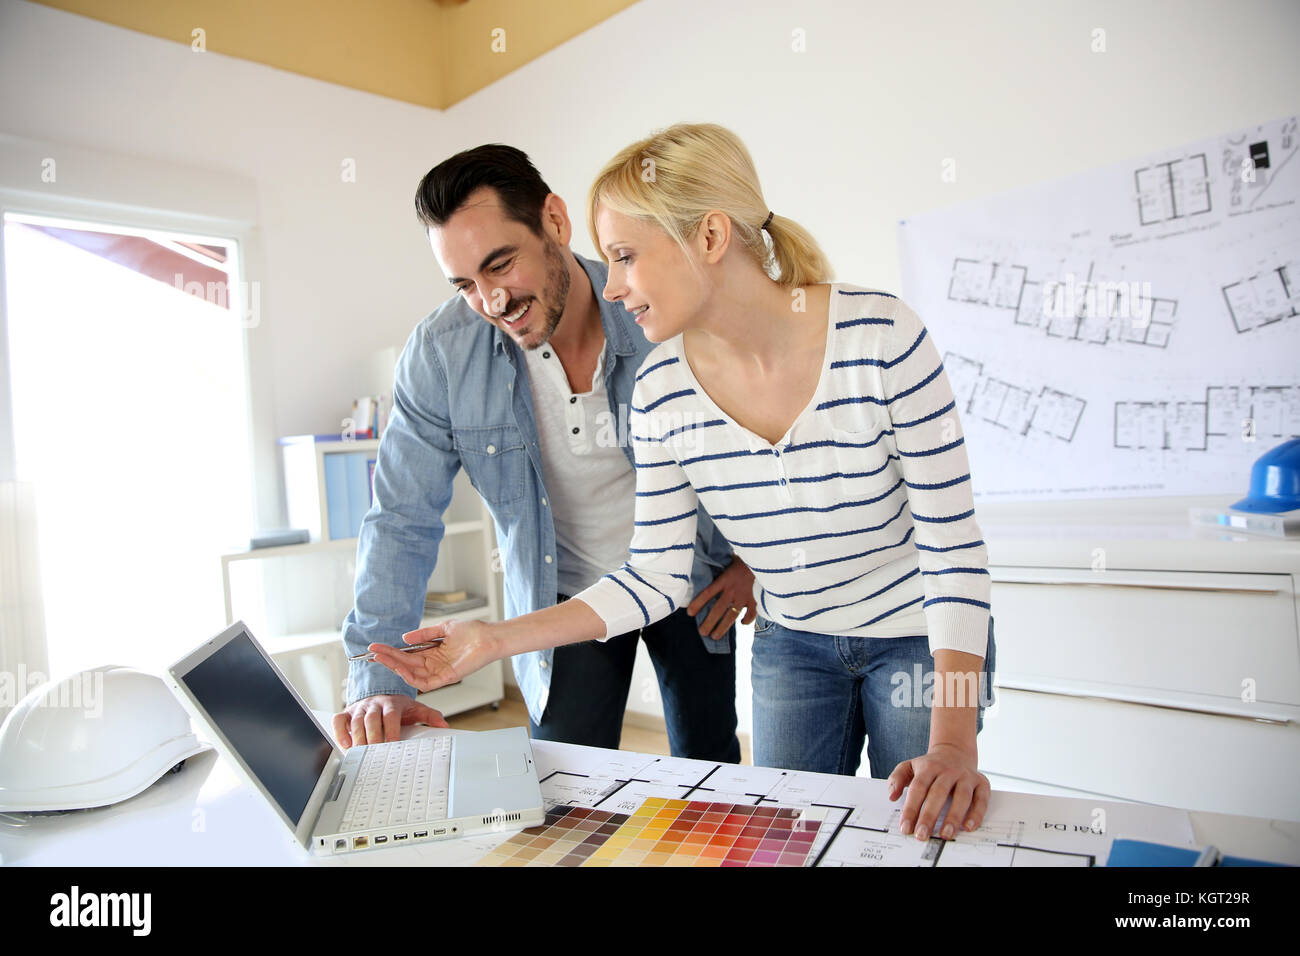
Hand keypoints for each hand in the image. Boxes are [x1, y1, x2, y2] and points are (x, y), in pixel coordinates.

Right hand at [332, 693, 448, 748]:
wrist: (379, 695)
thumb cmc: (396, 707)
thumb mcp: (414, 709)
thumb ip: (429, 716)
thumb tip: (444, 726)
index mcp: (391, 703)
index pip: (390, 716)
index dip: (391, 730)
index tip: (393, 745)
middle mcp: (374, 704)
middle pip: (371, 720)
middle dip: (373, 737)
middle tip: (375, 753)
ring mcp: (359, 708)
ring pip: (356, 721)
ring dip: (357, 738)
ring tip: (360, 754)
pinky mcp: (346, 713)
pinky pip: (339, 720)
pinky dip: (340, 732)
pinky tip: (346, 745)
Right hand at [364, 618, 499, 693]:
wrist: (489, 637)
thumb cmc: (472, 632)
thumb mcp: (443, 628)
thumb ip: (423, 635)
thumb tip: (404, 639)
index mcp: (432, 653)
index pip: (406, 655)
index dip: (390, 652)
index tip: (375, 647)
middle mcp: (433, 664)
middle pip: (405, 664)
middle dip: (388, 659)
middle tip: (372, 653)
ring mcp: (439, 672)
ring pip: (411, 674)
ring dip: (395, 667)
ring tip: (381, 658)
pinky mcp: (446, 678)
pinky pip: (424, 683)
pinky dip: (410, 677)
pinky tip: (399, 669)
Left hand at [686, 555, 756, 638]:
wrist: (764, 558)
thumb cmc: (746, 558)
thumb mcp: (731, 559)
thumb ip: (722, 567)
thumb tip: (709, 563)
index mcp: (725, 579)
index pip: (707, 593)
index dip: (698, 604)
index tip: (690, 613)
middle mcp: (733, 590)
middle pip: (718, 609)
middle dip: (709, 623)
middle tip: (702, 632)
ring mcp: (744, 596)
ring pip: (731, 616)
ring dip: (722, 627)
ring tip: (715, 636)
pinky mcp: (756, 599)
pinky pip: (751, 613)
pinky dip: (747, 620)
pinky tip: (743, 623)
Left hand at [886, 742, 989, 840]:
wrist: (955, 752)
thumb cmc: (930, 766)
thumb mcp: (909, 766)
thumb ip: (896, 779)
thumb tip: (891, 796)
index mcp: (929, 767)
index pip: (918, 788)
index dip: (911, 809)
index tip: (905, 827)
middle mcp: (948, 771)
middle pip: (938, 793)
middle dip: (929, 816)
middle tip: (922, 835)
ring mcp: (966, 776)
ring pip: (961, 796)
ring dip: (953, 817)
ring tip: (945, 834)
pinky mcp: (982, 783)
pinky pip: (981, 799)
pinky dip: (977, 813)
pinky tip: (968, 827)